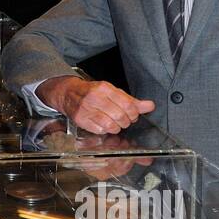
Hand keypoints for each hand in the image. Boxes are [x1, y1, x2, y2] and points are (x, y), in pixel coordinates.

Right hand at [38, 76, 154, 134]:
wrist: (68, 93)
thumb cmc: (93, 93)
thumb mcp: (113, 92)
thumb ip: (131, 101)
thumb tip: (150, 106)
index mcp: (105, 88)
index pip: (128, 105)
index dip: (134, 114)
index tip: (132, 115)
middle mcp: (95, 98)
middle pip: (120, 116)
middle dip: (126, 122)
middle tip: (124, 120)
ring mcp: (86, 109)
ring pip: (111, 125)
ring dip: (116, 127)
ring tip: (114, 123)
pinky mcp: (80, 119)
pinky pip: (99, 130)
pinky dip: (104, 130)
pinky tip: (103, 125)